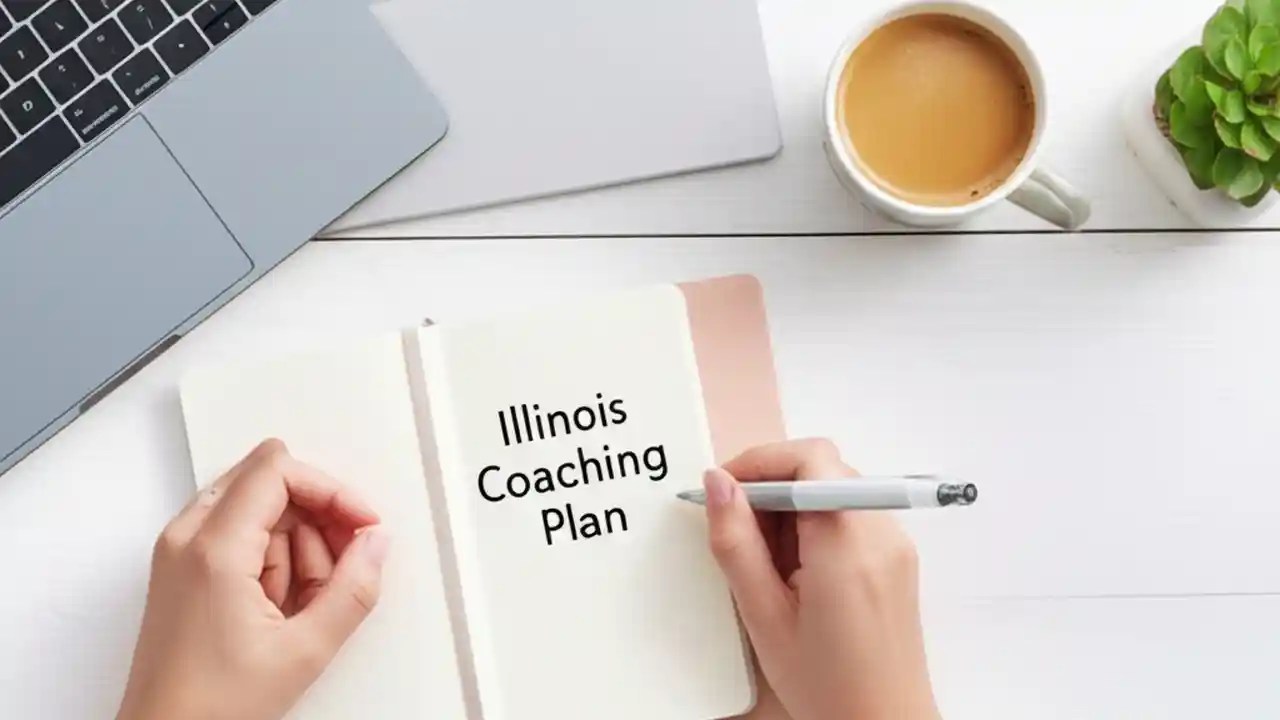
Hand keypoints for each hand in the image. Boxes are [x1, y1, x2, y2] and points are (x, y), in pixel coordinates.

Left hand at [116, 439, 390, 719]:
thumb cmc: (211, 709)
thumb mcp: (304, 651)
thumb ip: (353, 589)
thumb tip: (375, 544)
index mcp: (213, 549)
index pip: (277, 470)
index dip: (331, 490)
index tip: (361, 522)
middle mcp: (187, 539)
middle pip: (269, 485)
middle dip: (315, 521)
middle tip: (339, 568)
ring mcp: (180, 553)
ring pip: (258, 511)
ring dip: (295, 548)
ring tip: (301, 606)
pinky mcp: (183, 570)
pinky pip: (240, 537)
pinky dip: (272, 561)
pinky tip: (281, 607)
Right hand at [704, 439, 938, 719]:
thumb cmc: (827, 688)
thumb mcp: (763, 616)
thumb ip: (736, 542)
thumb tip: (718, 483)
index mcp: (848, 546)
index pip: (809, 458)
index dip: (760, 463)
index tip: (724, 490)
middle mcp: (882, 534)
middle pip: (822, 469)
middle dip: (773, 489)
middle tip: (740, 535)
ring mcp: (896, 545)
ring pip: (834, 490)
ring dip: (793, 511)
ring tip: (769, 567)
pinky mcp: (897, 559)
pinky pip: (851, 515)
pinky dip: (815, 528)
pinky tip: (796, 574)